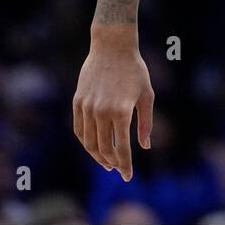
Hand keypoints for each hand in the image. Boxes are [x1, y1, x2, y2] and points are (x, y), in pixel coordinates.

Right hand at [73, 28, 154, 181]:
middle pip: (103, 148)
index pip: (121, 148)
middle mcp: (101, 111)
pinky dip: (86, 142)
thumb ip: (145, 123)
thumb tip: (145, 147)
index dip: (125, 165)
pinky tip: (94, 147)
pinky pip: (79, 129)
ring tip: (106, 162)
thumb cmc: (135, 71)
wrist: (112, 47)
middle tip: (118, 169)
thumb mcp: (147, 95)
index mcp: (121, 111)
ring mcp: (87, 107)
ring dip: (97, 156)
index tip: (128, 177)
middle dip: (112, 163)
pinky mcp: (77, 102)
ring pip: (88, 142)